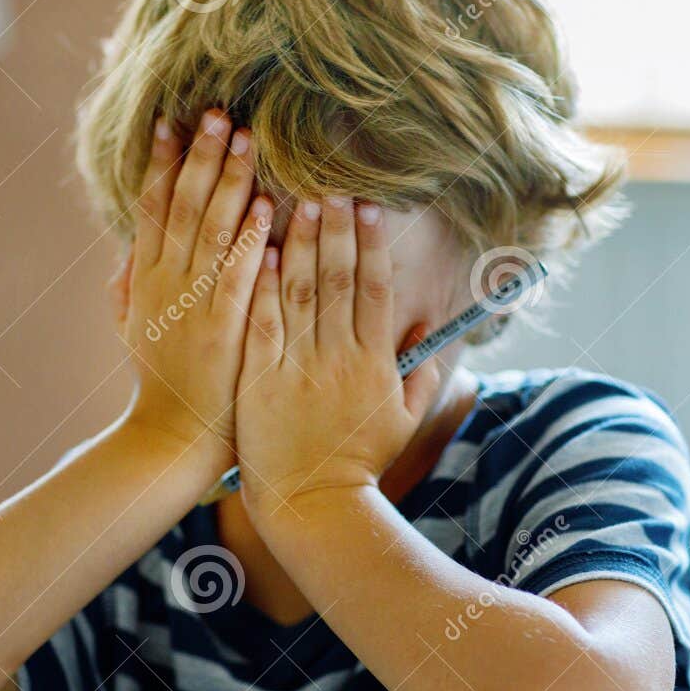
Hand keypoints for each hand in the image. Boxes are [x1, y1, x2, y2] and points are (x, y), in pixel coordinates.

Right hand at [115, 111, 271, 474]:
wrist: (171, 441)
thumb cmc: (161, 388)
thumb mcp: (132, 333)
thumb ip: (126, 290)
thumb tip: (122, 254)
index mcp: (143, 281)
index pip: (150, 207)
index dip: (161, 161)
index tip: (172, 120)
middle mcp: (163, 285)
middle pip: (180, 206)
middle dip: (199, 156)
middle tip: (218, 112)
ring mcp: (191, 307)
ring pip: (208, 231)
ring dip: (228, 182)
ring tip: (244, 139)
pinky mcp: (221, 331)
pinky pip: (236, 276)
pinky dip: (248, 239)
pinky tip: (264, 207)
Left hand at [235, 196, 444, 515]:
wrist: (312, 503)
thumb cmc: (359, 463)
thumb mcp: (404, 421)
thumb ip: (423, 375)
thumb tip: (432, 331)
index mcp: (374, 364)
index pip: (375, 290)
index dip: (371, 245)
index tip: (368, 208)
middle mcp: (339, 359)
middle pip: (338, 280)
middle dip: (335, 230)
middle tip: (331, 187)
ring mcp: (298, 368)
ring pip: (298, 293)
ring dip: (298, 244)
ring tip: (297, 203)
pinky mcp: (260, 381)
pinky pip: (261, 324)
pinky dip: (260, 285)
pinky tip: (257, 249)